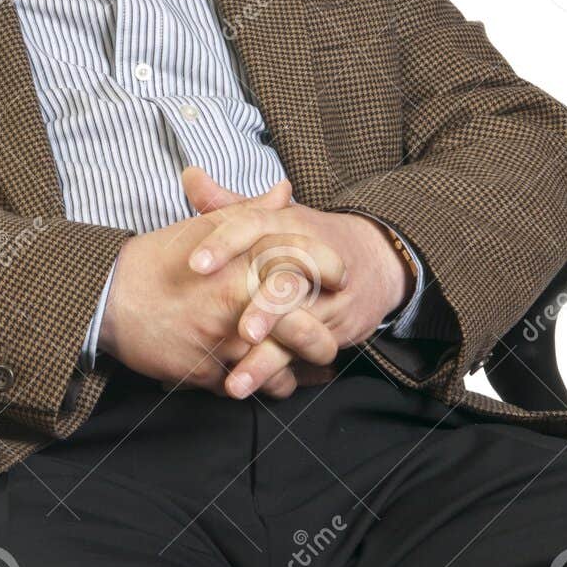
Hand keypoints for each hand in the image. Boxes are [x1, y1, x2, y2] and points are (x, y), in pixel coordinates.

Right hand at [98, 175, 346, 394]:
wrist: (110, 298)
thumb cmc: (157, 259)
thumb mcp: (204, 228)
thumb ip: (249, 211)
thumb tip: (284, 191)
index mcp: (238, 260)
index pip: (298, 260)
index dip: (326, 267)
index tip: (340, 276)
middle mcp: (235, 301)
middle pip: (300, 324)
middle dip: (324, 336)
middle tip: (334, 336)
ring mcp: (222, 340)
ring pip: (279, 364)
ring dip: (299, 369)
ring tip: (315, 366)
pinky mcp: (206, 372)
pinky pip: (250, 385)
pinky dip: (267, 386)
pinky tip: (280, 382)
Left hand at [182, 167, 413, 398]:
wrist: (376, 258)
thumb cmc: (308, 237)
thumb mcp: (272, 216)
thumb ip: (228, 203)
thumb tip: (190, 177)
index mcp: (286, 223)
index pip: (254, 227)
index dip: (225, 244)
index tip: (195, 265)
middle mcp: (307, 256)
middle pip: (286, 280)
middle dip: (264, 309)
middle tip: (237, 331)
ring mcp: (326, 296)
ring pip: (299, 326)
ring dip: (268, 357)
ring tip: (237, 381)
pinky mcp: (336, 327)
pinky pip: (309, 351)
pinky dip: (283, 373)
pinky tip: (259, 389)